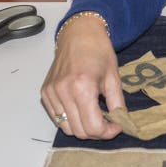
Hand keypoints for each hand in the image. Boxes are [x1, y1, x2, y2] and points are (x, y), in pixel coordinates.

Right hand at [40, 15, 124, 139]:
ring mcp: (51, 93)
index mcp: (82, 87)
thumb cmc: (99, 51)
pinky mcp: (45, 93)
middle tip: (108, 123)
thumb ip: (117, 103)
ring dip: (83, 127)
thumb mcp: (114, 77)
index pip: (93, 127)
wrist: (79, 34)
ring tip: (95, 115)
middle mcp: (63, 92)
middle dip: (97, 132)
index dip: (107, 132)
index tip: (117, 126)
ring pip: (67, 127)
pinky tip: (82, 108)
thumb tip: (120, 122)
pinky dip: (71, 119)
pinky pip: (57, 117)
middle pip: (79, 131)